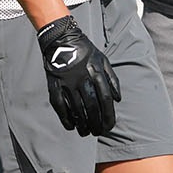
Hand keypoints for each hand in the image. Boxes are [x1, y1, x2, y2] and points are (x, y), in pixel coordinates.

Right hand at [36, 15, 120, 136]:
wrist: (61, 40)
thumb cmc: (85, 52)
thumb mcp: (103, 60)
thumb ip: (112, 80)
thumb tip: (118, 99)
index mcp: (96, 74)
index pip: (105, 101)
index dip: (108, 117)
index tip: (109, 127)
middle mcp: (83, 80)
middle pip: (92, 108)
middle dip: (96, 124)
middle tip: (98, 132)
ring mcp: (67, 84)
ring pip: (77, 110)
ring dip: (83, 125)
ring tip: (86, 132)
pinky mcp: (55, 86)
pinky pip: (60, 107)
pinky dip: (66, 119)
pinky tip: (71, 126)